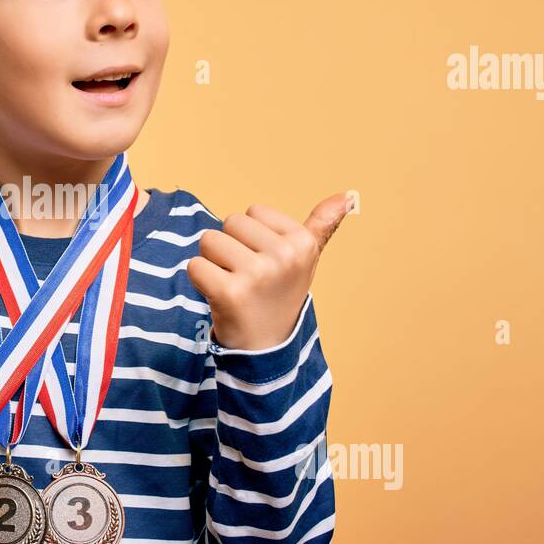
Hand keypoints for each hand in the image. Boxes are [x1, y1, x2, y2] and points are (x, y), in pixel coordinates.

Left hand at [188, 193, 352, 350]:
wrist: (268, 348)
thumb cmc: (281, 294)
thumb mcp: (306, 259)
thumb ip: (322, 225)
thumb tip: (349, 195)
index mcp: (302, 241)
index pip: (253, 212)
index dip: (252, 237)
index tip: (266, 264)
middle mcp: (284, 256)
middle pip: (230, 222)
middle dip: (231, 247)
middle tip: (248, 278)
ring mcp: (257, 274)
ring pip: (209, 241)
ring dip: (213, 263)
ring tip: (234, 286)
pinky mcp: (229, 292)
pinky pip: (195, 266)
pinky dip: (200, 281)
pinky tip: (219, 298)